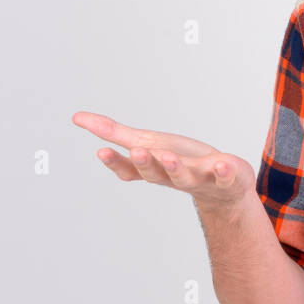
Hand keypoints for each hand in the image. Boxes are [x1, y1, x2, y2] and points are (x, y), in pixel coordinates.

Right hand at [72, 110, 254, 210]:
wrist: (223, 186)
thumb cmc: (181, 161)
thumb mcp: (147, 143)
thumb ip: (114, 133)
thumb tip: (77, 118)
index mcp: (153, 168)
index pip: (129, 168)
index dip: (116, 162)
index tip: (101, 151)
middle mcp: (172, 176)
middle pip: (155, 173)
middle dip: (146, 163)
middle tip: (138, 151)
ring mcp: (200, 180)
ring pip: (184, 177)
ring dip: (176, 168)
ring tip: (169, 156)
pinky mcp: (226, 179)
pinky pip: (225, 178)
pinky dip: (224, 172)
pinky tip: (222, 164)